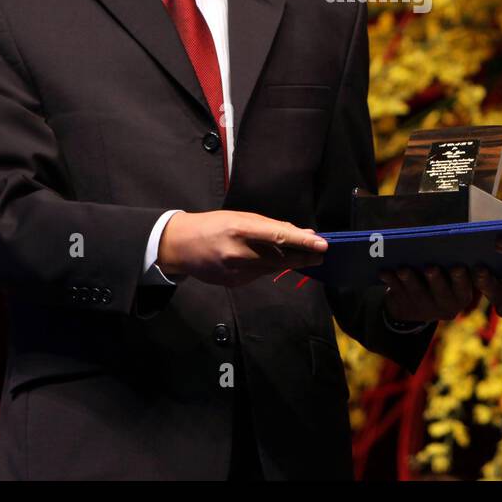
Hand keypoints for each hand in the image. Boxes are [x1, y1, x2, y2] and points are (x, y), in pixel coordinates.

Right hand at [156, 210, 326, 286]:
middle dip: (303, 257)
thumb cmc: (213, 225)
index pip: (278, 237)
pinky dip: (267, 267)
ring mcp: (234, 271)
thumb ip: (270, 226)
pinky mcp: (233, 283)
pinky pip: (258, 275)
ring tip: (304, 256)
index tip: (321, 244)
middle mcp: (237, 252)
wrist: (180, 245)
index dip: (302, 242)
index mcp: (239, 229)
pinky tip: (268, 260)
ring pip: (271, 268)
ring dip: (288, 262)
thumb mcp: (240, 217)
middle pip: (279, 258)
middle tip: (321, 255)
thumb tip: (300, 234)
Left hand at [379, 265, 478, 322]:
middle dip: (435, 280)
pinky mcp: (405, 308)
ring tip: (403, 269)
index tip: (458, 266)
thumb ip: (452, 264)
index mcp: (461, 296)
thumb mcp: (451, 278)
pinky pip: (397, 293)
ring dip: (409, 280)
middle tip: (430, 268)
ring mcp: (424, 309)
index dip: (462, 278)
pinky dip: (390, 281)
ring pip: (416, 292)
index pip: (464, 286)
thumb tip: (448, 239)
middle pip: (440, 292)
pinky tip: (384, 272)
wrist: (418, 307)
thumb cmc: (440, 281)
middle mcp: (445, 306)